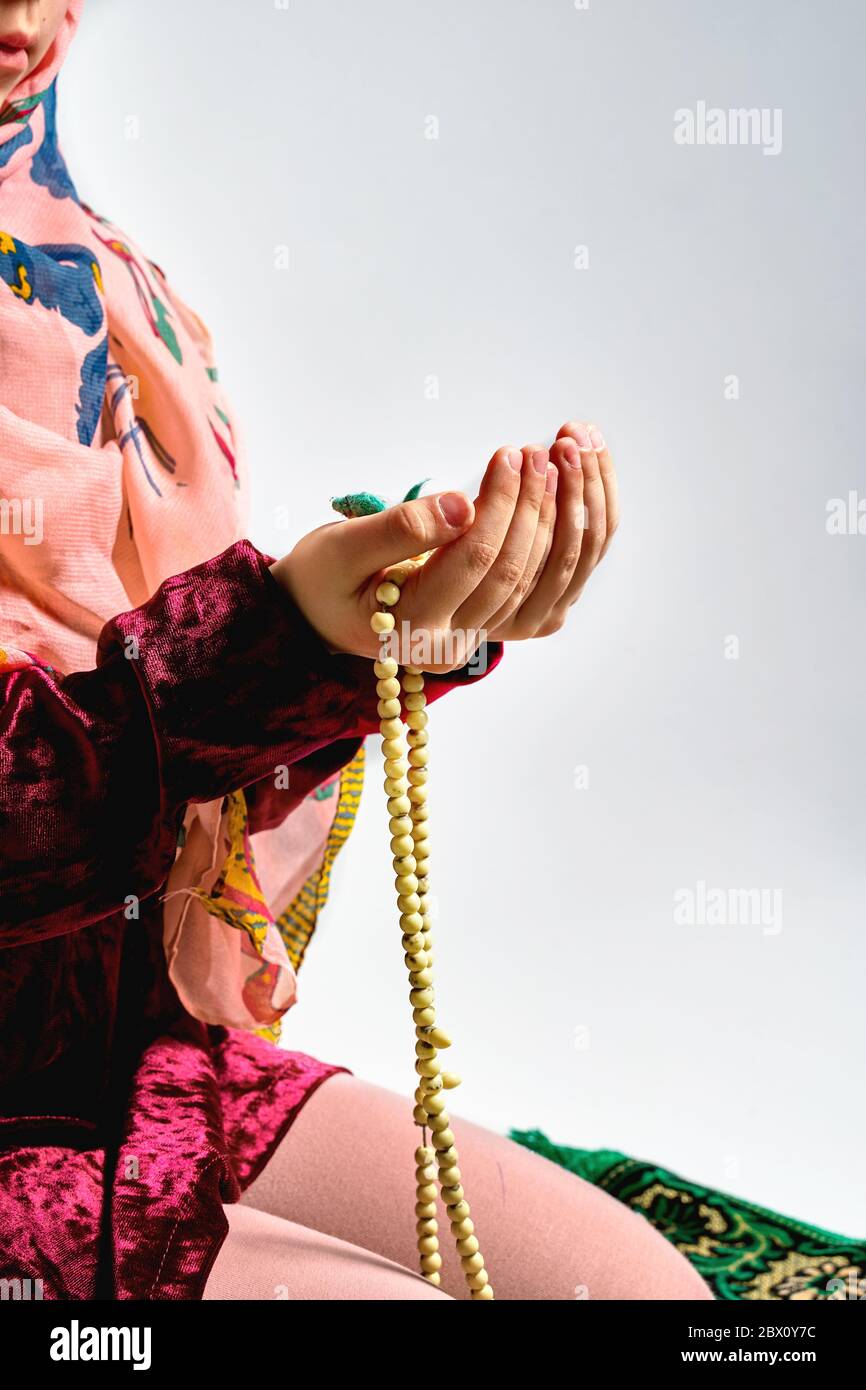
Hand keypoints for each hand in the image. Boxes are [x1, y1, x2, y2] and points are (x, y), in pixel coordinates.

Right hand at [270, 421, 617, 670]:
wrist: (315, 611)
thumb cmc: (322, 575)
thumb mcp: (343, 546)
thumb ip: (400, 528)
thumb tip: (462, 504)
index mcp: (413, 630)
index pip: (474, 561)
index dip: (499, 504)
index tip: (509, 454)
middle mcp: (448, 648)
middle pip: (509, 572)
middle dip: (531, 508)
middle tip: (539, 453)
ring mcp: (469, 643)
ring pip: (527, 581)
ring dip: (547, 522)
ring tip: (551, 466)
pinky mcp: (482, 629)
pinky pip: (526, 585)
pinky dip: (545, 540)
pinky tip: (549, 497)